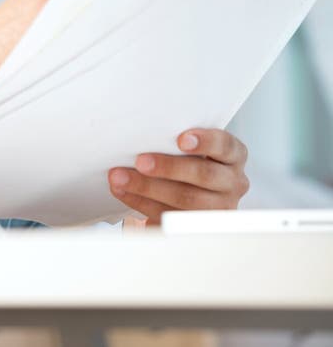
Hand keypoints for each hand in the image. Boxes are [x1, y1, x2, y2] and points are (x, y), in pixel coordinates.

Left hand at [108, 128, 249, 224]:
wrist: (195, 192)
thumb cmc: (191, 159)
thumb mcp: (195, 147)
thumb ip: (181, 140)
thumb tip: (148, 128)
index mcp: (233, 156)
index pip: (225, 146)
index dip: (205, 142)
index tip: (181, 140)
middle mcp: (232, 182)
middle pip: (203, 175)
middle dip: (168, 168)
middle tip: (140, 161)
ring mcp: (218, 208)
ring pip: (185, 199)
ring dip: (147, 188)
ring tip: (120, 178)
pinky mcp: (197, 226)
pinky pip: (169, 216)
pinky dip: (142, 203)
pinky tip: (124, 192)